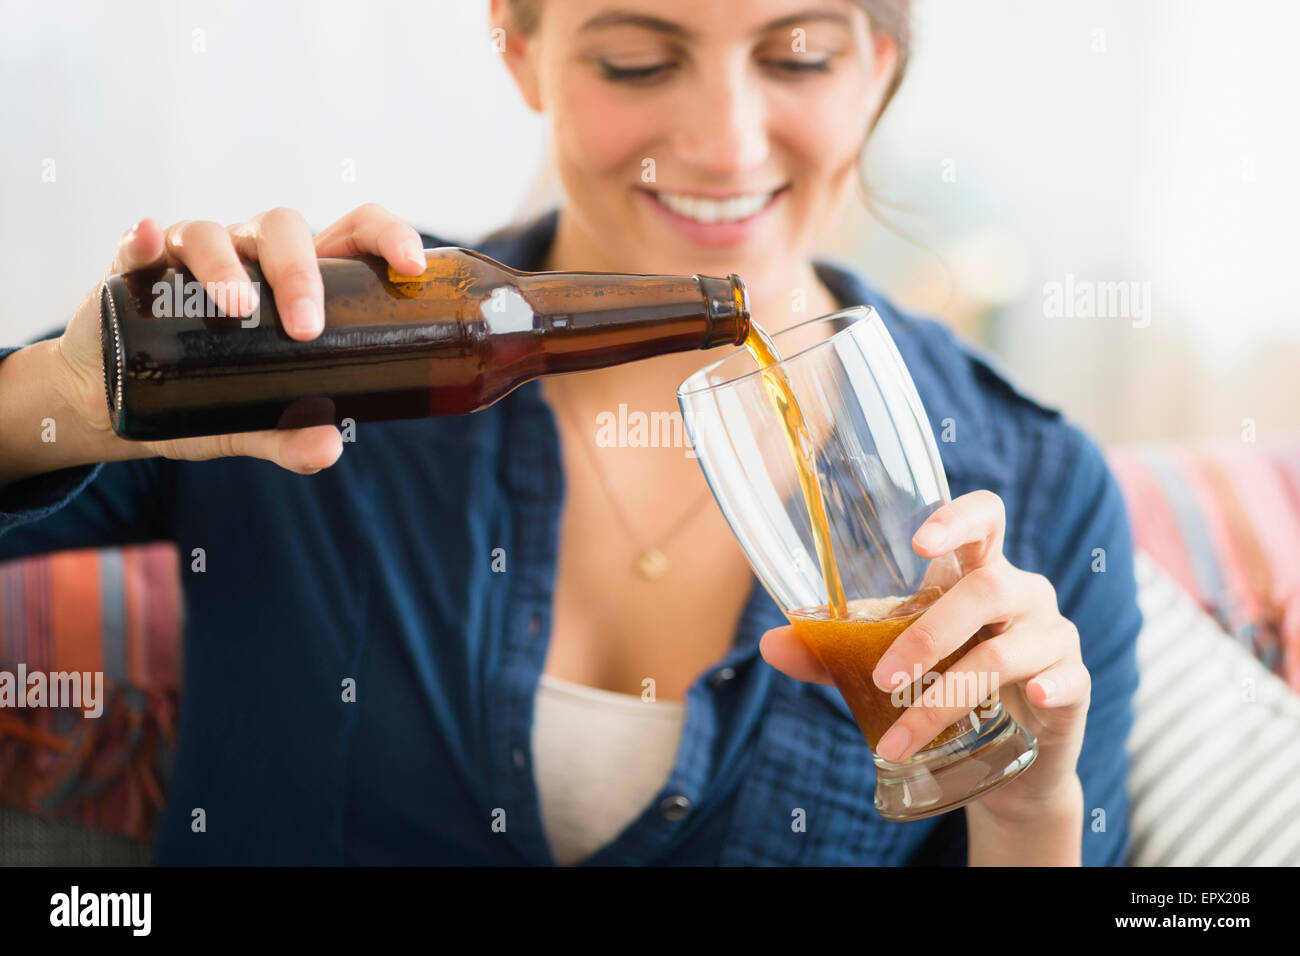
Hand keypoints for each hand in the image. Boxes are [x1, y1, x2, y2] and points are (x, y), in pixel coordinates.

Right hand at [53, 203, 427, 473]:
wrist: (121, 401)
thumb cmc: (206, 394)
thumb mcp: (253, 424)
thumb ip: (291, 436)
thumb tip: (328, 448)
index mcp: (298, 279)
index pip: (353, 233)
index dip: (387, 236)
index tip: (411, 266)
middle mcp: (250, 256)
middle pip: (284, 230)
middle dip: (300, 274)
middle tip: (306, 329)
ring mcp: (191, 257)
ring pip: (213, 236)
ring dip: (227, 266)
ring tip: (237, 309)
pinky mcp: (134, 268)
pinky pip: (137, 242)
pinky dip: (143, 238)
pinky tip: (148, 245)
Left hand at [759, 489, 1090, 821]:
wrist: (1005, 764)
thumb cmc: (945, 689)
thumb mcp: (889, 668)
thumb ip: (835, 654)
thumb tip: (770, 644)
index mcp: (978, 574)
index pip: (985, 519)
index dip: (958, 517)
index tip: (919, 540)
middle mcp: (1021, 595)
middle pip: (987, 588)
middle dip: (929, 634)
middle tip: (883, 678)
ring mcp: (1052, 636)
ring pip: (1008, 650)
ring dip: (950, 694)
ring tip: (901, 737)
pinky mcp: (1074, 684)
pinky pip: (1067, 678)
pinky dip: (1048, 686)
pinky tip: (1029, 700)